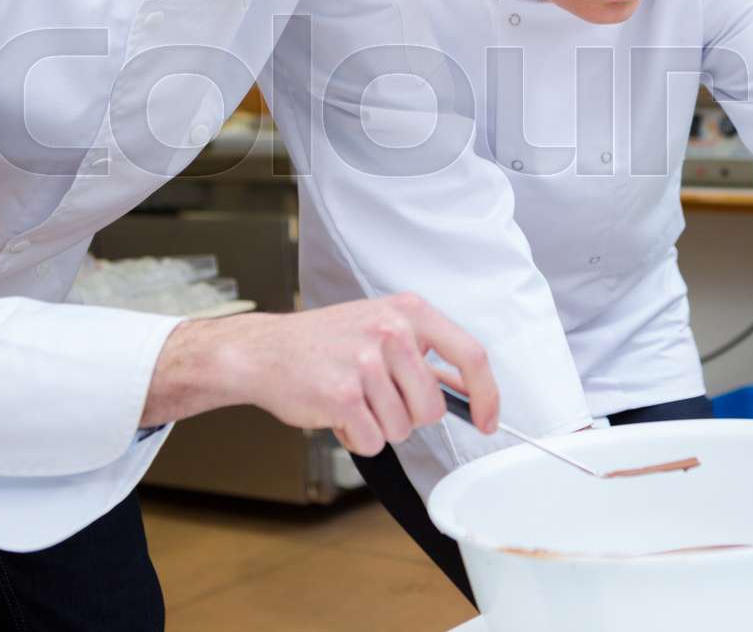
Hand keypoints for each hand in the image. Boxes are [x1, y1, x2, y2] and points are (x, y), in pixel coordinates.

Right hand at [142, 293, 499, 456]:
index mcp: (409, 312)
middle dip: (409, 417)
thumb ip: (426, 357)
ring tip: (352, 400)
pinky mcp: (343, 394)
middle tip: (378, 400)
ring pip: (401, 429)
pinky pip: (373, 441)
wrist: (265, 350)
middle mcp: (392, 331)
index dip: (487, 395)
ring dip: (378, 427)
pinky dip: (357, 438)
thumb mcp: (383, 328)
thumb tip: (470, 393)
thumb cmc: (326, 343)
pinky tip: (337, 412)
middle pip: (432, 408)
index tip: (487, 420)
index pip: (471, 355)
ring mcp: (367, 361)